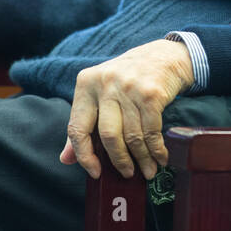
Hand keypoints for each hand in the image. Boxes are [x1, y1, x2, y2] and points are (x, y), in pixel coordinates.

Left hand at [60, 39, 194, 179]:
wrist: (165, 55)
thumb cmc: (129, 79)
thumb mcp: (101, 93)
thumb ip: (84, 123)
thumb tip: (66, 159)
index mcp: (86, 83)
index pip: (77, 127)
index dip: (84, 155)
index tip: (95, 173)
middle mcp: (106, 83)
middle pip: (108, 135)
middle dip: (119, 161)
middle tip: (127, 174)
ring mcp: (129, 87)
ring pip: (132, 136)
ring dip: (142, 159)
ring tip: (148, 170)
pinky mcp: (152, 93)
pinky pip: (152, 131)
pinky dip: (157, 149)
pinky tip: (160, 157)